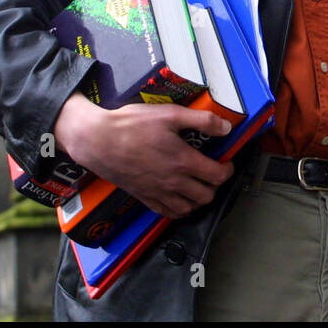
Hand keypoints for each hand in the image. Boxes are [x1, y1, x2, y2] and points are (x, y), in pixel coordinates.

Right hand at [53, 94, 234, 217]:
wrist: (98, 141)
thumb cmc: (132, 125)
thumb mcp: (170, 114)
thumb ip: (202, 120)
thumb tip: (226, 128)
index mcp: (183, 161)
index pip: (217, 176)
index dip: (228, 170)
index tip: (227, 163)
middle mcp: (173, 182)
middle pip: (206, 196)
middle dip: (215, 186)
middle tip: (213, 173)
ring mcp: (158, 192)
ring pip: (189, 208)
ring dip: (199, 199)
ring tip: (198, 186)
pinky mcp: (144, 197)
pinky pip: (168, 213)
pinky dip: (179, 209)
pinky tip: (179, 198)